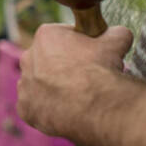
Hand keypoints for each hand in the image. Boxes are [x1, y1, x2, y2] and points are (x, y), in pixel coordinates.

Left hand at [17, 23, 132, 140]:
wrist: (95, 105)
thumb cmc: (101, 69)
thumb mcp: (115, 41)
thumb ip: (115, 33)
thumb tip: (121, 33)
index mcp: (45, 36)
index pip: (61, 37)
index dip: (77, 47)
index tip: (89, 57)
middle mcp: (29, 57)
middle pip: (46, 60)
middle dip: (61, 67)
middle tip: (82, 79)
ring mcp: (24, 84)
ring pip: (38, 84)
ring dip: (52, 89)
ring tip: (74, 98)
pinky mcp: (25, 108)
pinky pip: (35, 107)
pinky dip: (47, 110)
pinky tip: (64, 112)